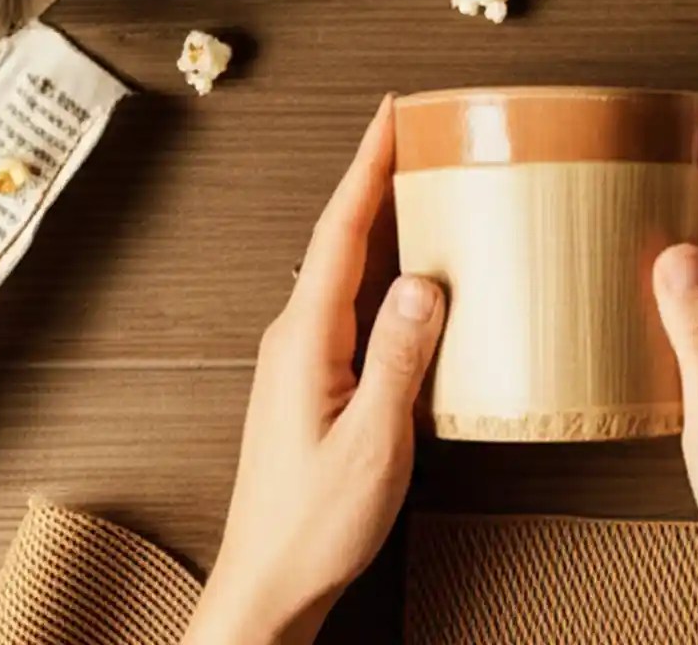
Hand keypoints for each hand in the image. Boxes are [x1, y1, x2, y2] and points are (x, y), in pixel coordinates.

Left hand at [183, 95, 445, 644]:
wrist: (271, 579)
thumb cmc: (314, 522)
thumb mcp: (373, 441)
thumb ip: (400, 358)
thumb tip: (424, 283)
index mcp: (306, 341)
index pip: (340, 234)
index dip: (366, 169)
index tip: (390, 117)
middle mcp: (297, 339)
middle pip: (342, 242)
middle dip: (379, 184)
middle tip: (422, 141)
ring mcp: (304, 361)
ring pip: (349, 277)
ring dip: (384, 232)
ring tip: (426, 196)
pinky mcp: (317, 384)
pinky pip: (355, 312)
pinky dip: (385, 283)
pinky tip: (414, 289)